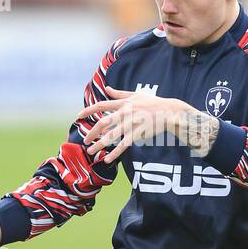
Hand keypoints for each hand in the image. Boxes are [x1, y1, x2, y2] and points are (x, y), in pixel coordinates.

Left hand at [75, 85, 195, 163]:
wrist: (168, 111)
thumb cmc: (152, 103)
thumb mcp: (135, 95)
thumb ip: (119, 93)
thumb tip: (107, 88)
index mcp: (123, 103)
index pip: (102, 105)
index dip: (89, 110)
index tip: (78, 116)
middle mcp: (125, 112)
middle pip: (104, 122)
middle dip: (92, 131)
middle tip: (85, 139)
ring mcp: (132, 123)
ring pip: (112, 135)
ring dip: (100, 144)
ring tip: (91, 151)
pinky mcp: (138, 133)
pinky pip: (124, 144)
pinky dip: (115, 153)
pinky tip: (108, 159)